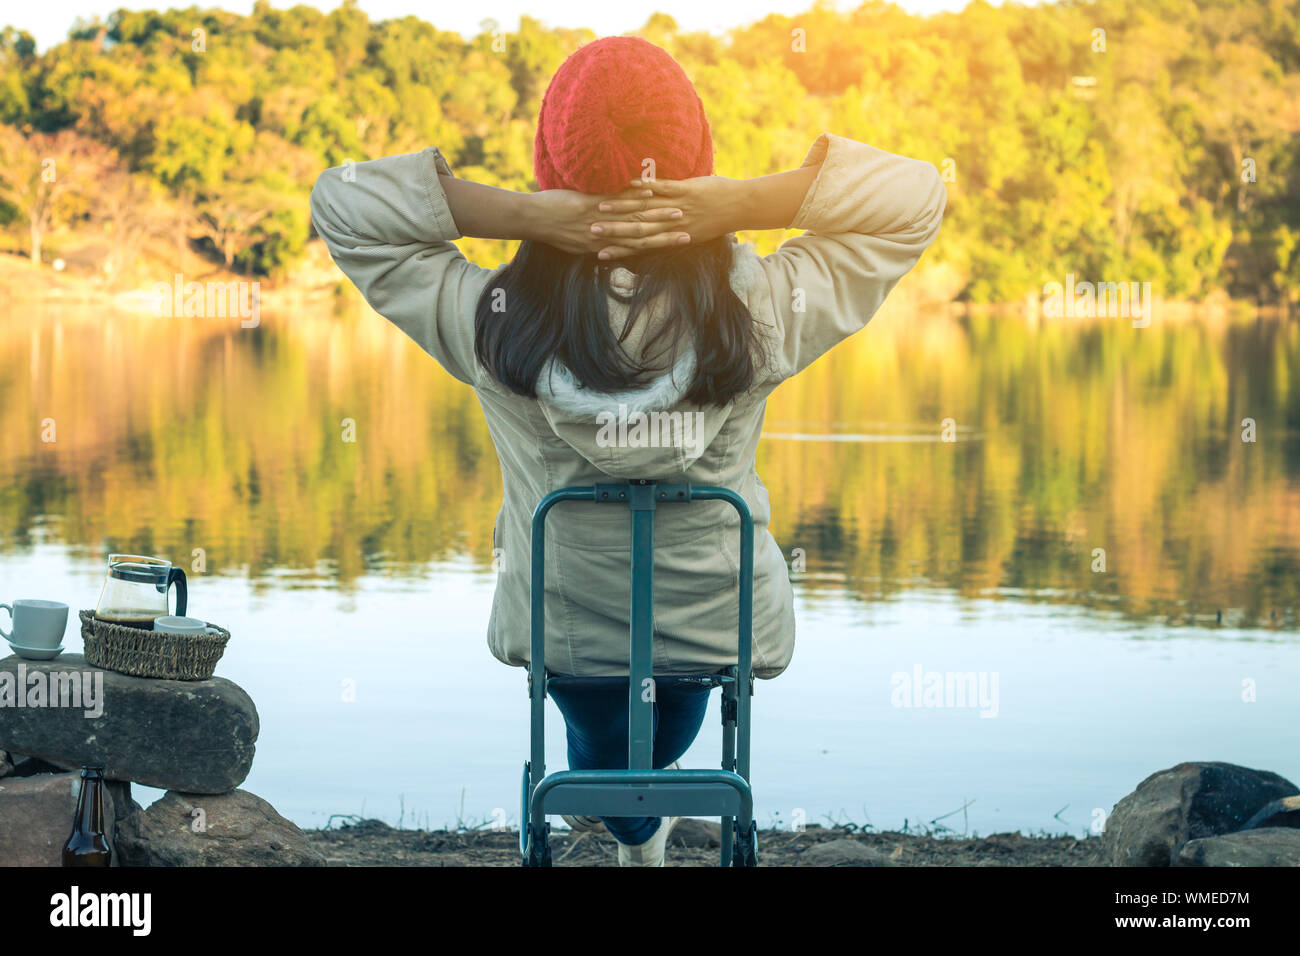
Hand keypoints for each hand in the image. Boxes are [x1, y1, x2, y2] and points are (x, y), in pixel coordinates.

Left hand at [525, 185, 689, 259]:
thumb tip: (607, 244)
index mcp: (603, 246)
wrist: (532, 221)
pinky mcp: (589, 204)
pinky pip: (615, 199)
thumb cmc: (553, 230)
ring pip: (633, 218)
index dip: (662, 244)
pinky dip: (633, 195)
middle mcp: (604, 237)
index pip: (639, 247)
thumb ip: (595, 243)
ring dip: (657, 213)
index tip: (683, 241)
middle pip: (642, 234)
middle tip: (690, 229)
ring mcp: (598, 220)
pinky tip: (650, 190)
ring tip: (680, 209)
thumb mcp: (577, 243)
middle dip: (667, 232)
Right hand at [596, 176, 747, 247]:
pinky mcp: (687, 191)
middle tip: (589, 231)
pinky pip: (663, 188)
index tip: (598, 251)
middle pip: (637, 229)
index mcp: (673, 237)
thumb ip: (674, 233)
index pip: (640, 245)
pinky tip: (628, 183)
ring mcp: (680, 207)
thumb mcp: (694, 232)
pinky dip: (646, 186)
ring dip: (622, 207)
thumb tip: (657, 235)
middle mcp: (673, 226)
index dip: (618, 249)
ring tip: (599, 207)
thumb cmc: (718, 219)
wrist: (741, 207)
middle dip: (612, 229)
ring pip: (646, 209)